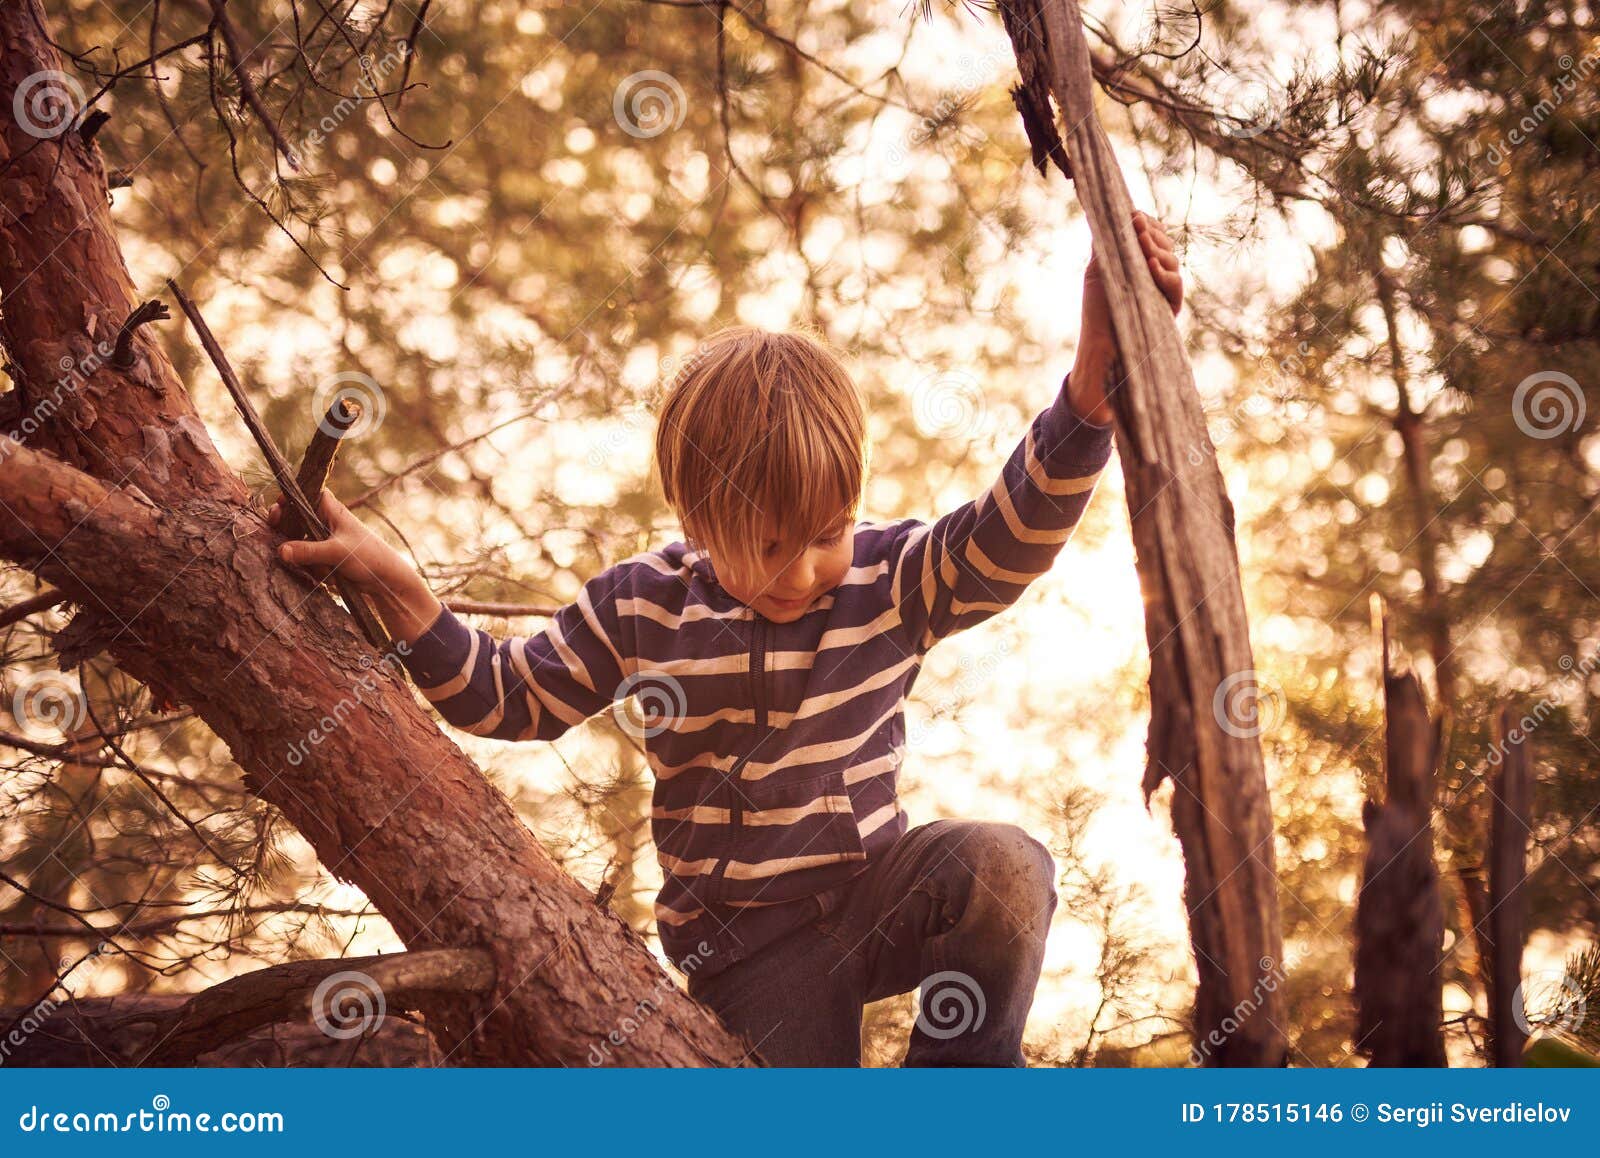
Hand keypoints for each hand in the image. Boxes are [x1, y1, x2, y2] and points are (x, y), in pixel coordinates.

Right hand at [268, 488, 407, 593]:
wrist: (384, 580)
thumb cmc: (367, 556)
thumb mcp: (337, 552)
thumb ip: (309, 551)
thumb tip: (281, 551)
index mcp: (330, 510)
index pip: (305, 493)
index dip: (290, 497)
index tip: (278, 505)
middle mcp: (323, 522)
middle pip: (293, 517)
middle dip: (284, 526)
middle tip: (275, 527)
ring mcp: (321, 540)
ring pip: (296, 542)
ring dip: (298, 553)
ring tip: (311, 563)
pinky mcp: (321, 558)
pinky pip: (304, 560)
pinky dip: (308, 567)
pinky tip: (324, 576)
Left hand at [1069, 211, 1183, 424]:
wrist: (1100, 345)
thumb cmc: (1097, 310)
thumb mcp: (1097, 271)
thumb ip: (1105, 246)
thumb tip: (1101, 217)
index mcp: (1141, 264)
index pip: (1152, 237)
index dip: (1145, 224)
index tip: (1132, 214)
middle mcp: (1157, 276)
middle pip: (1165, 246)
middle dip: (1151, 232)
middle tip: (1136, 223)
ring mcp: (1165, 292)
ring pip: (1172, 262)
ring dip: (1157, 249)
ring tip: (1141, 240)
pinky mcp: (1170, 309)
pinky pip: (1174, 287)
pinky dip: (1164, 274)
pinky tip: (1152, 265)